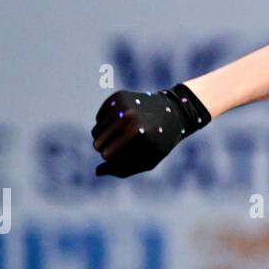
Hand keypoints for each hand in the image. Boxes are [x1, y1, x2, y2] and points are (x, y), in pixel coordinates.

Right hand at [92, 83, 210, 177]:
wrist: (173, 110)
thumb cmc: (161, 140)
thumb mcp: (149, 160)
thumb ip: (123, 170)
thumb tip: (97, 171)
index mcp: (138, 134)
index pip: (107, 156)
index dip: (114, 160)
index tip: (125, 155)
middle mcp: (129, 117)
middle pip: (97, 144)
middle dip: (107, 149)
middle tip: (124, 145)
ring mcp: (123, 105)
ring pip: (95, 131)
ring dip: (105, 138)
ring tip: (123, 136)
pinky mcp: (118, 97)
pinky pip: (99, 119)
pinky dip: (106, 124)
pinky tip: (122, 123)